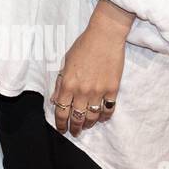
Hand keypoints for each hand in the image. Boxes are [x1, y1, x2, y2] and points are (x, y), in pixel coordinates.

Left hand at [50, 9, 126, 135]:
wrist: (105, 37)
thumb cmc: (83, 46)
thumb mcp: (65, 63)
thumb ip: (60, 83)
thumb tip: (55, 100)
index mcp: (68, 84)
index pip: (61, 110)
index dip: (60, 123)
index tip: (61, 128)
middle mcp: (82, 91)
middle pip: (77, 117)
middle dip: (74, 128)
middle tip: (74, 132)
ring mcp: (98, 92)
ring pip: (92, 117)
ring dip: (88, 124)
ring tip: (85, 125)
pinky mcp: (113, 90)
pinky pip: (108, 110)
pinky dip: (104, 116)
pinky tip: (101, 117)